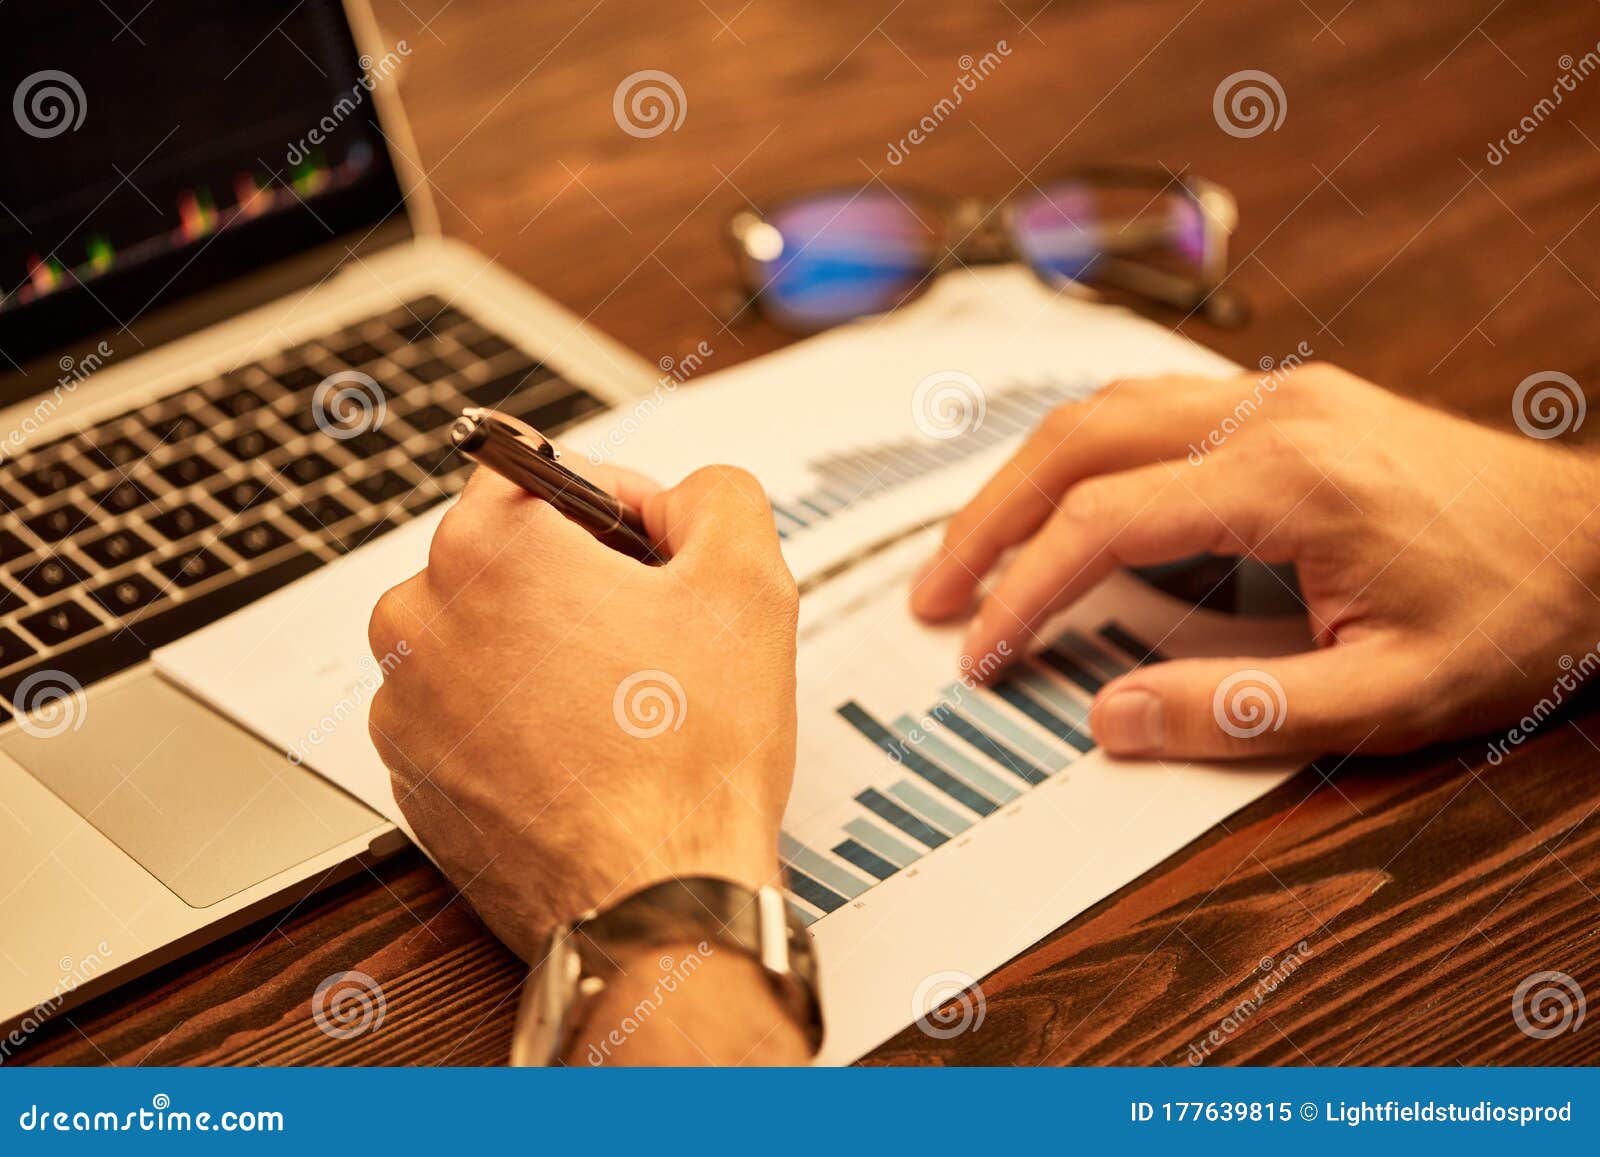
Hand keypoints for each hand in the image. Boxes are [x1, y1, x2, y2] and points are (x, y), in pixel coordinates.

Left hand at [367, 463, 798, 961]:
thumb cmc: (688, 759)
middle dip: (582, 581)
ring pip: (486, 635)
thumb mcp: (748, 581)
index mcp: (485, 547)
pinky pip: (467, 711)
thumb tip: (680, 500)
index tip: (654, 557)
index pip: (539, 468)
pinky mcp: (410, 775)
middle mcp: (419, 618)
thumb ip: (716, 495)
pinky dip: (518, 718)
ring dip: (548, 650)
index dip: (618, 505)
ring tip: (623, 708)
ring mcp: (405, 705)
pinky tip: (586, 754)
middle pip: (508, 555)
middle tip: (654, 640)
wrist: (652, 903)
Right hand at [912, 363, 1599, 758]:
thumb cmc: (1518, 608)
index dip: (1022, 591)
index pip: (1102, 520)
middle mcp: (1270, 413)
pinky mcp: (1289, 404)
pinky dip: (1082, 454)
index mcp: (1286, 477)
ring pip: (1104, 408)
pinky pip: (1149, 407)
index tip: (980, 651)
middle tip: (934, 593)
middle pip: (1075, 437)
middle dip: (986, 517)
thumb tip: (1112, 721)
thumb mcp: (1390, 693)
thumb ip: (1240, 711)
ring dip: (1024, 477)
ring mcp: (1278, 396)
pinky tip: (1064, 499)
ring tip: (976, 551)